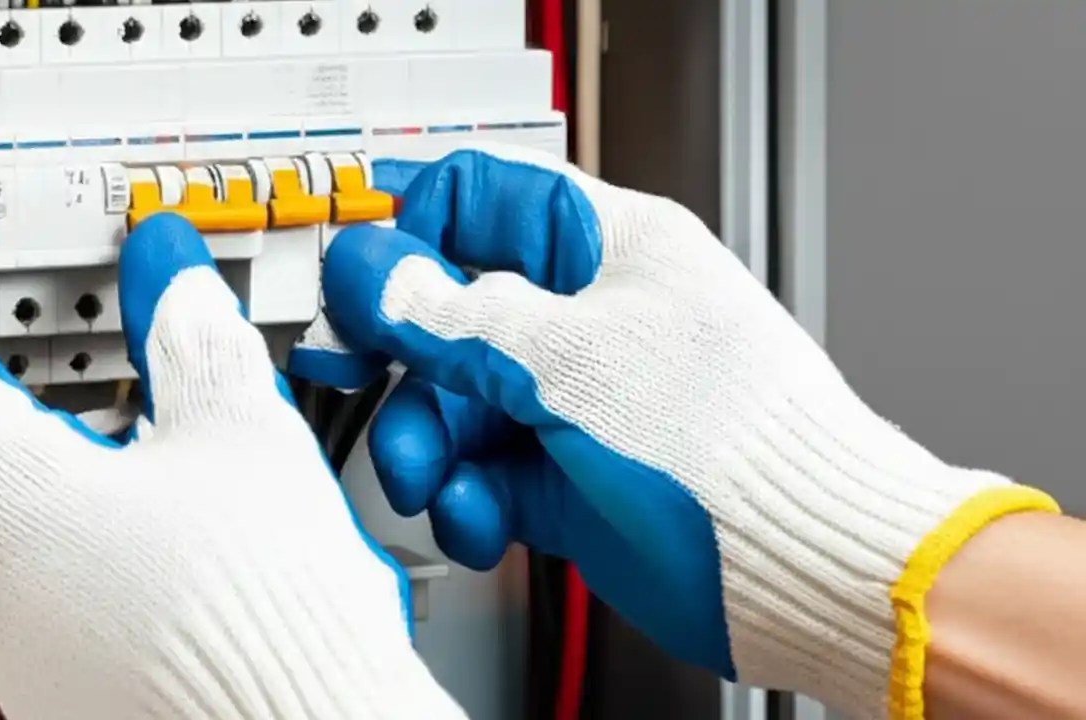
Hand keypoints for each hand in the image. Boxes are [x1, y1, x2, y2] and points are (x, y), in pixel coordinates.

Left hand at [0, 215, 462, 719]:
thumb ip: (196, 346)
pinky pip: (15, 601)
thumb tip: (180, 291)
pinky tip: (125, 545)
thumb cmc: (271, 600)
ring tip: (98, 458)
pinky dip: (43, 551)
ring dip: (8, 482)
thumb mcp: (241, 433)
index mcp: (17, 493)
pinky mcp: (50, 691)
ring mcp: (13, 643)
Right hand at [322, 145, 1056, 717]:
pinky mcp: (568, 478)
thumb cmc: (734, 440)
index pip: (480, 201)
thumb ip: (460, 317)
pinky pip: (485, 476)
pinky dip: (467, 500)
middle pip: (453, 314)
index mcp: (606, 249)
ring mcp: (578, 402)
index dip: (407, 231)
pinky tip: (476, 517)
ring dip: (425, 442)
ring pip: (459, 404)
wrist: (799, 562)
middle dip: (401, 356)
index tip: (353, 276)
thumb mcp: (574, 360)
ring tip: (425, 478)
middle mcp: (588, 320)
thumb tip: (380, 275)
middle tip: (355, 377)